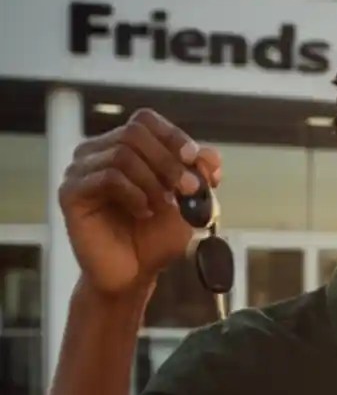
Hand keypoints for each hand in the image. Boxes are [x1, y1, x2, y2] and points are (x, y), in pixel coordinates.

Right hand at [59, 108, 221, 296]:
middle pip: (134, 133)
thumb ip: (200, 175)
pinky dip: (135, 194)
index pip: (145, 120)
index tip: (194, 159)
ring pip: (121, 154)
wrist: (134, 274)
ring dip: (153, 181)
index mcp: (123, 147)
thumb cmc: (156, 236)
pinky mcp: (71, 193)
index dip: (173, 136)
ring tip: (164, 206)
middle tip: (189, 189)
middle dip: (169, 161)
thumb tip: (208, 155)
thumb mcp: (189, 203)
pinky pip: (107, 177)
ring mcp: (81, 171)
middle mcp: (98, 153)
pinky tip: (144, 212)